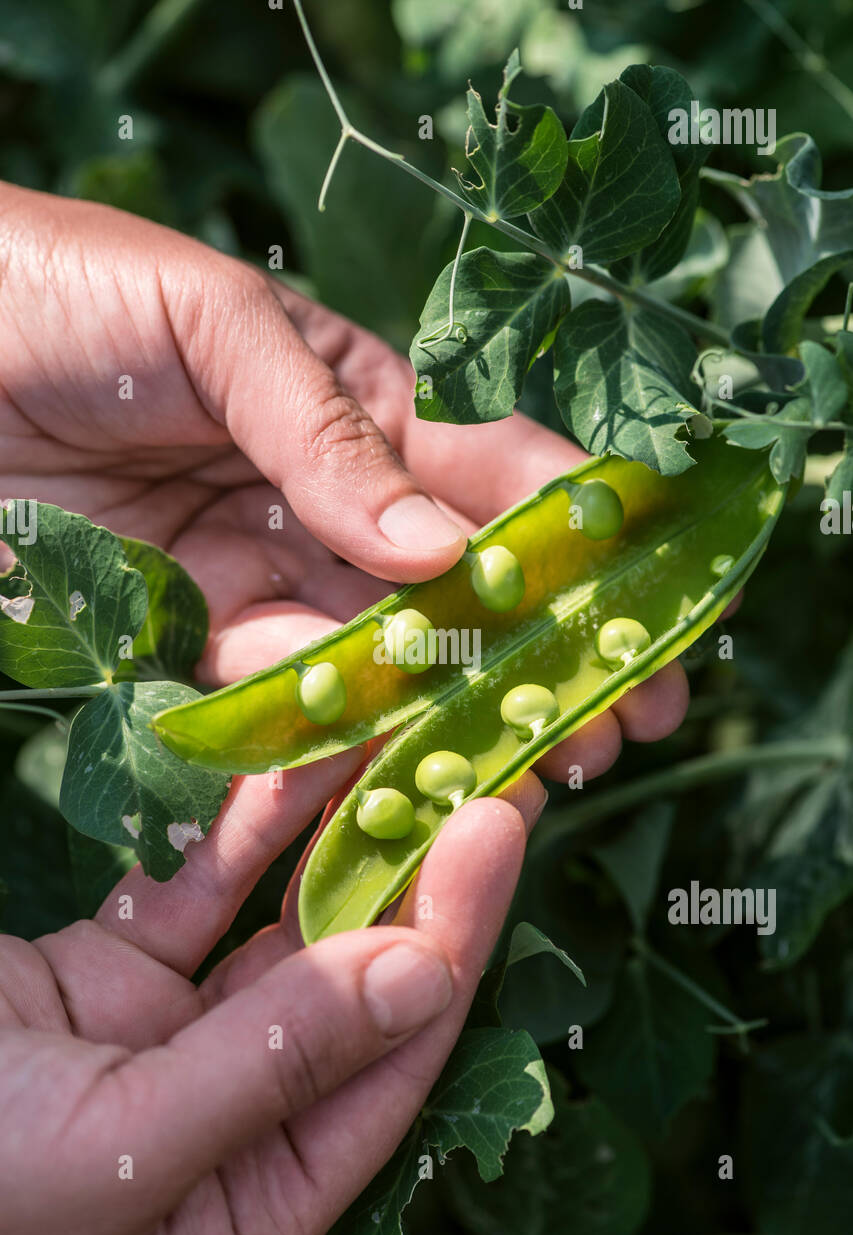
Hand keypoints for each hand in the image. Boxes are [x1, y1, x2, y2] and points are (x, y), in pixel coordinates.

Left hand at [0, 182, 687, 781]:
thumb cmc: (61, 291)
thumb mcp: (211, 323)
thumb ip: (326, 430)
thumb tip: (437, 548)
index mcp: (356, 404)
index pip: (490, 474)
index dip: (579, 538)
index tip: (650, 604)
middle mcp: (323, 502)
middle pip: (454, 589)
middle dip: (542, 652)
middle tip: (622, 720)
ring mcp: (257, 577)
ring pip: (378, 661)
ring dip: (457, 715)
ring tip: (535, 769)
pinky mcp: (183, 642)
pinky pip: (273, 704)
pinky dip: (334, 744)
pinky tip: (397, 778)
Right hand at [0, 768, 545, 1234]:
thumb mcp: (113, 1146)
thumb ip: (272, 1067)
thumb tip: (417, 976)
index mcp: (250, 1209)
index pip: (388, 1067)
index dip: (451, 942)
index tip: (496, 827)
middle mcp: (230, 1124)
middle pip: (350, 986)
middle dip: (408, 874)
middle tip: (469, 761)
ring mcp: (168, 1044)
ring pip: (277, 927)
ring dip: (330, 834)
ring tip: (393, 737)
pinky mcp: (107, 980)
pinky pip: (191, 895)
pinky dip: (234, 830)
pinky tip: (288, 760)